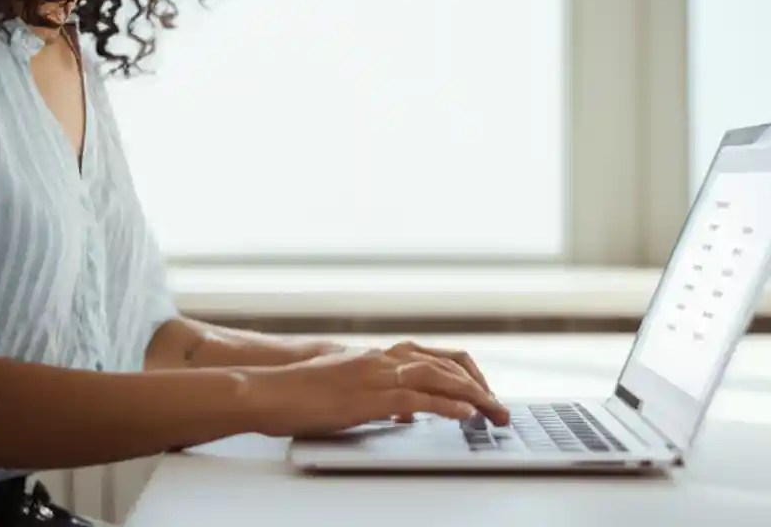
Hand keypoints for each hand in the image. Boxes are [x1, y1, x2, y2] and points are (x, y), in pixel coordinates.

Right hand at [244, 346, 509, 437]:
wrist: (269, 391)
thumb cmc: (301, 393)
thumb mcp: (347, 388)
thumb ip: (380, 395)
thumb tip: (406, 412)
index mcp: (380, 356)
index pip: (437, 357)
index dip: (467, 374)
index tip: (484, 393)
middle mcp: (384, 359)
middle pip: (448, 364)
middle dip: (481, 386)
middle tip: (501, 409)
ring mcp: (378, 375)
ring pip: (440, 378)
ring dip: (475, 396)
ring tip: (496, 413)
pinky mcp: (369, 396)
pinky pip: (418, 400)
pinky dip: (447, 406)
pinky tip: (465, 415)